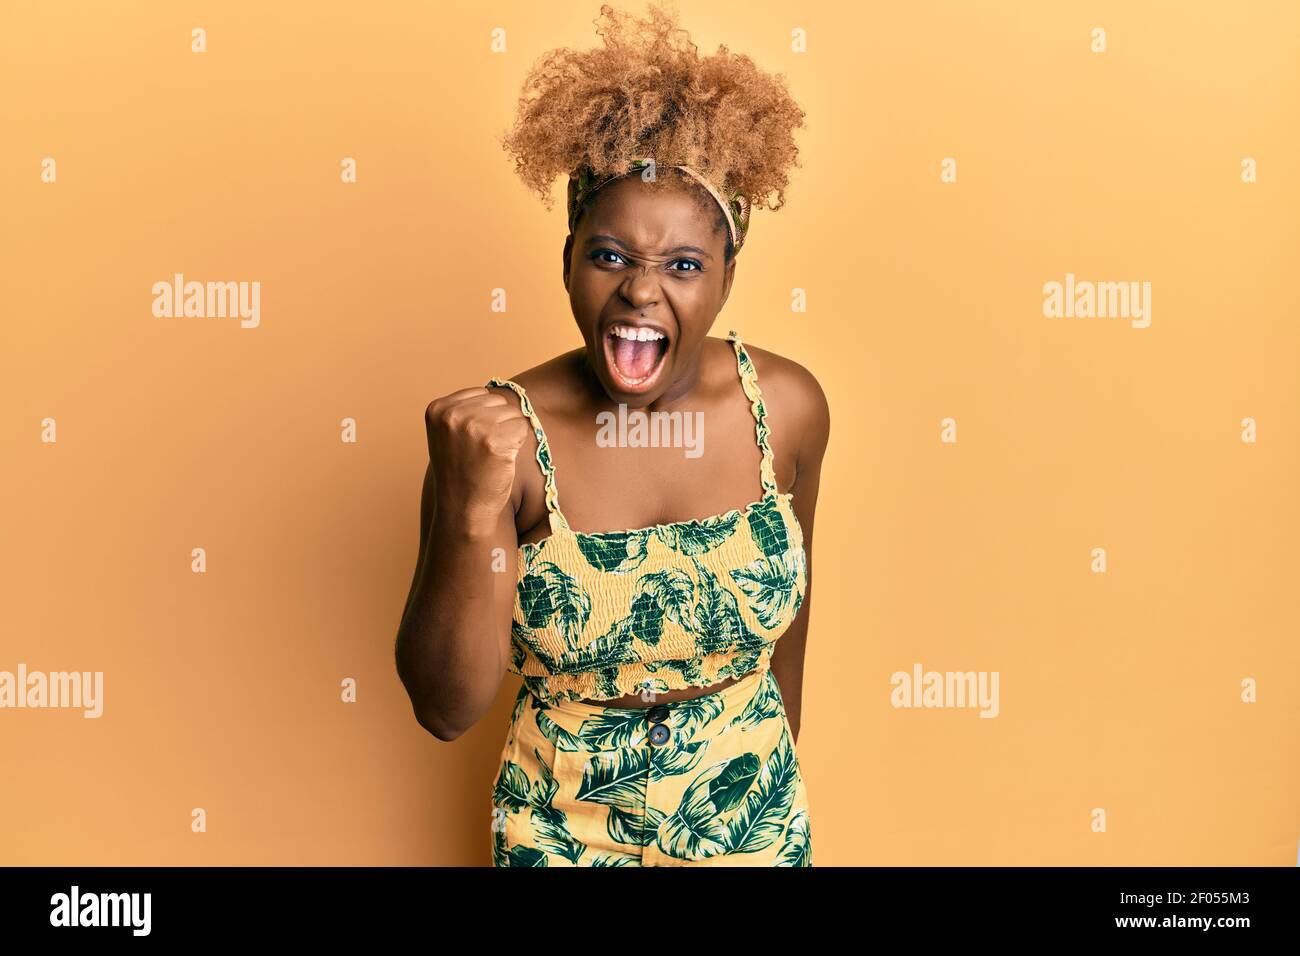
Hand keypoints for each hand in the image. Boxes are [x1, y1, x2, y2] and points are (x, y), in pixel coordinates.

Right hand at [424, 387, 532, 534]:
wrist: (464, 507)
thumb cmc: (462, 471)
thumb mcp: (449, 433)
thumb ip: (465, 409)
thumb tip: (496, 390)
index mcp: (437, 408)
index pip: (481, 393)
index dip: (484, 418)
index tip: (471, 442)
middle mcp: (452, 414)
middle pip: (498, 401)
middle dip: (497, 424)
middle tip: (482, 451)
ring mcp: (472, 426)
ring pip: (512, 413)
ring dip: (509, 434)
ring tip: (490, 455)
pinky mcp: (493, 440)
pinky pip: (523, 427)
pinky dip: (518, 443)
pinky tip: (501, 459)